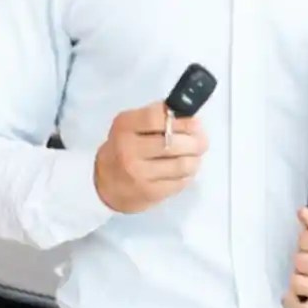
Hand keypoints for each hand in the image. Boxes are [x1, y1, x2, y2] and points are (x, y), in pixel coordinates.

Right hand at [93, 101, 207, 213]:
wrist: (105, 184)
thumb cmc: (123, 148)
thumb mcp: (130, 126)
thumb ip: (155, 117)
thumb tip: (187, 115)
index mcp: (124, 127)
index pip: (157, 118)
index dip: (181, 120)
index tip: (195, 123)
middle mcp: (129, 149)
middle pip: (173, 143)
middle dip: (195, 141)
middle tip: (202, 141)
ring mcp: (139, 173)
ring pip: (181, 165)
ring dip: (195, 159)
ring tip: (195, 156)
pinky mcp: (149, 192)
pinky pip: (180, 182)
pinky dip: (189, 175)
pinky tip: (186, 170)